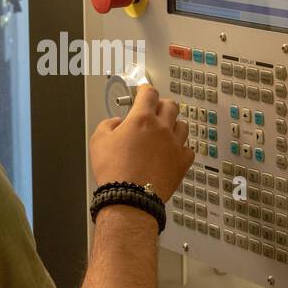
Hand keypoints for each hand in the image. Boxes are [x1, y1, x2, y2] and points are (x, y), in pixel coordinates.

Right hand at [89, 83, 194, 201]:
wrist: (130, 198)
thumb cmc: (115, 172)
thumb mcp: (98, 141)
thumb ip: (108, 124)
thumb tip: (116, 122)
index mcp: (141, 119)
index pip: (149, 93)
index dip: (145, 89)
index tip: (143, 91)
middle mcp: (161, 128)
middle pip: (171, 105)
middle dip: (162, 104)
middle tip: (155, 110)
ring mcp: (174, 145)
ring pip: (183, 125)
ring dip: (174, 125)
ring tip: (165, 131)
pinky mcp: (182, 162)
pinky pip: (188, 149)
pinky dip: (182, 148)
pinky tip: (174, 151)